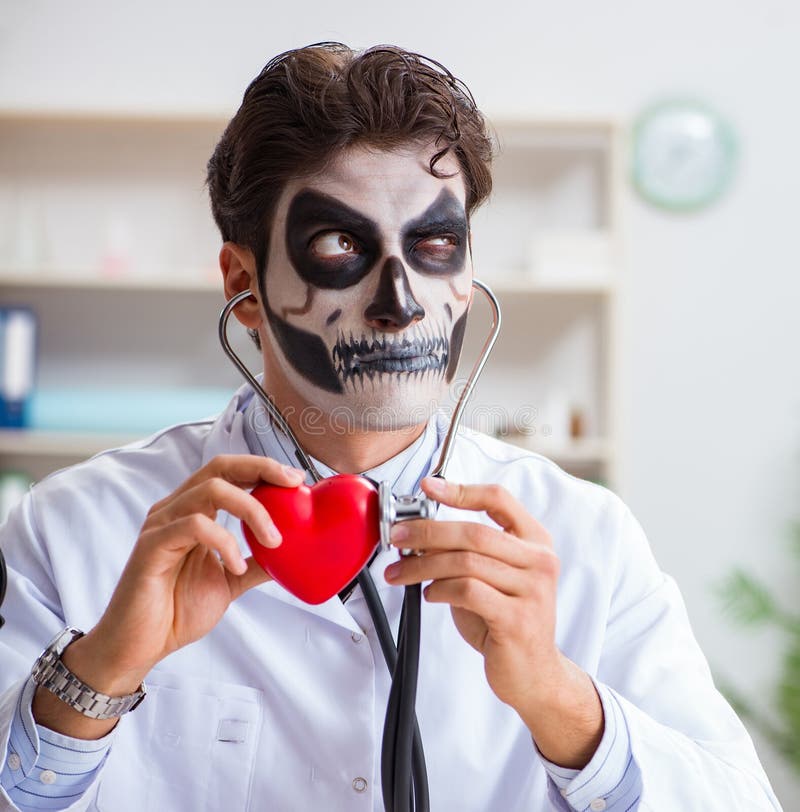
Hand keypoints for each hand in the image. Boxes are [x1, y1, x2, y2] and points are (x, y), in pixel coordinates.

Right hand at [33, 455, 303, 737]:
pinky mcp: (151, 546)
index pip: (228, 471)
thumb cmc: (177, 610)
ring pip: (210, 489)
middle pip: (219, 467)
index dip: (262, 467)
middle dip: (260, 468)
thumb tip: (293, 553)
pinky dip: (224, 542)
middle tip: (291, 484)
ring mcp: (161, 524)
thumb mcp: (231, 581)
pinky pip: (194, 527)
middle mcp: (175, 508)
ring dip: (251, 510)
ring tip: (274, 540)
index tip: (295, 478)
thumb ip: (257, 562)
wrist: (140, 646)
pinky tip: (235, 566)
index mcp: (193, 510)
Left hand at [384, 476, 602, 767]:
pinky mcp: (517, 619)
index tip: (427, 487)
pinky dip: (439, 589)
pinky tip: (430, 595)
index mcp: (535, 541)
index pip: (499, 499)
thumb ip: (464, 553)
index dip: (460, 489)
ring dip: (423, 565)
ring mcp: (532, 590)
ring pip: (465, 562)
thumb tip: (420, 532)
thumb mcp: (489, 578)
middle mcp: (539, 561)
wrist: (534, 674)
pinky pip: (467, 591)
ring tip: (400, 573)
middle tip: (397, 536)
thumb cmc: (506, 621)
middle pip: (474, 531)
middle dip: (427, 531)